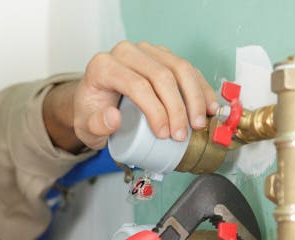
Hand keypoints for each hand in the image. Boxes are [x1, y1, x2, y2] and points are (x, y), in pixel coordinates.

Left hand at [43, 41, 217, 151]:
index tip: (164, 134)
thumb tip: (114, 118)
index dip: (155, 110)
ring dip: (194, 97)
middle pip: (161, 75)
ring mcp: (146, 51)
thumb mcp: (86, 127)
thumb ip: (96, 125)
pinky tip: (209, 107)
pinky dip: (200, 88)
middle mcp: (125, 53)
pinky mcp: (162, 55)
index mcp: (103, 66)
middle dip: (177, 107)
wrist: (95, 103)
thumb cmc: (92, 114)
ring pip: (179, 68)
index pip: (136, 84)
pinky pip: (187, 68)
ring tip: (198, 123)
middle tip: (182, 134)